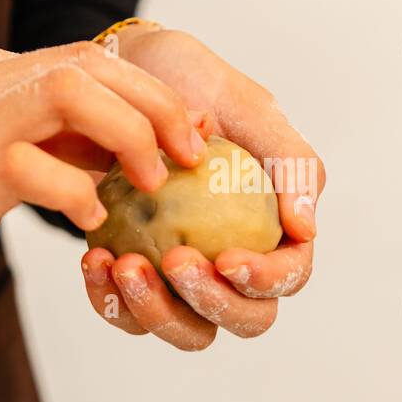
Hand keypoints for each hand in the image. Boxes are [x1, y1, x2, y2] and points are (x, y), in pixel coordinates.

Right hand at [0, 34, 205, 309]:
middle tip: (189, 153)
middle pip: (87, 65)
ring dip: (131, 138)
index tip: (186, 130)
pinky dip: (80, 192)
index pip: (79, 56)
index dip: (146, 93)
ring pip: (72, 93)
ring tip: (150, 182)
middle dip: (156, 108)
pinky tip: (89, 219)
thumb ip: (42, 132)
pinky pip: (38, 166)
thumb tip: (132, 140)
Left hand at [81, 27, 324, 349]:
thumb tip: (306, 230)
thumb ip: (290, 163)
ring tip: (124, 266)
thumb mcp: (246, 107)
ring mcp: (185, 277)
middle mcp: (235, 262)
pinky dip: (110, 298)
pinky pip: (129, 312)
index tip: (227, 258)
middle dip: (211, 303)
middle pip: (244, 318)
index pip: (289, 276)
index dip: (265, 280)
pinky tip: (95, 259)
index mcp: (276, 227)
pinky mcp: (137, 278)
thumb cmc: (193, 83)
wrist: (121, 73)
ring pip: (187, 329)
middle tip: (174, 261)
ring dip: (156, 310)